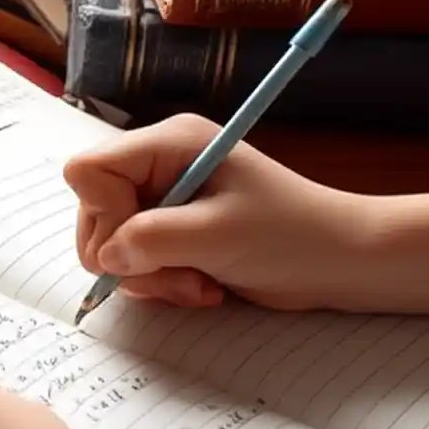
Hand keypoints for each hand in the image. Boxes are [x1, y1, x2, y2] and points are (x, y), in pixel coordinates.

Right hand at [64, 113, 369, 311]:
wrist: (339, 262)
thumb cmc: (291, 236)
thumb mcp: (217, 235)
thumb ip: (151, 240)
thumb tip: (107, 256)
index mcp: (169, 143)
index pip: (89, 169)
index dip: (101, 211)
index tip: (139, 240)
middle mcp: (158, 165)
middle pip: (94, 211)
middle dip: (128, 254)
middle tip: (174, 272)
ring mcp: (162, 199)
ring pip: (111, 244)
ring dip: (149, 276)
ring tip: (196, 283)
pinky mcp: (170, 231)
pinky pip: (134, 262)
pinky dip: (161, 283)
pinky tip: (201, 285)